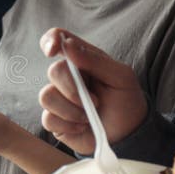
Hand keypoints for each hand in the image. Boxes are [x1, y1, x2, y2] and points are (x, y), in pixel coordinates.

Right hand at [38, 28, 147, 154]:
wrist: (127, 134)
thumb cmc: (125, 101)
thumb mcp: (121, 77)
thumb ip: (95, 60)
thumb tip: (68, 45)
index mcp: (81, 59)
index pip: (58, 39)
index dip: (51, 40)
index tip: (53, 51)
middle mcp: (66, 76)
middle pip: (53, 71)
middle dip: (73, 89)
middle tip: (95, 101)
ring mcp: (58, 97)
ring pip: (46, 96)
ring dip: (72, 110)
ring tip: (89, 116)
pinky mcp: (54, 119)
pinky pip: (48, 118)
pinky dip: (68, 125)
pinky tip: (81, 126)